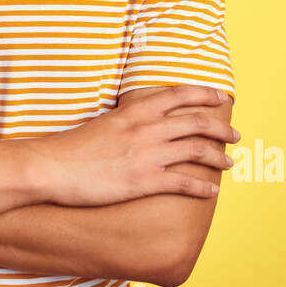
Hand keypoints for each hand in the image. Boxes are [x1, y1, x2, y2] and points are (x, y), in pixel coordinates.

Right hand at [33, 84, 238, 206]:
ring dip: (218, 157)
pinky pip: (183, 183)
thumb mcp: (103, 122)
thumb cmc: (71, 148)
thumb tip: (140, 119)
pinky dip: (202, 187)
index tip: (222, 97)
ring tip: (229, 163)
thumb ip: (127, 119)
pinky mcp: (143, 181)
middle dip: (221, 128)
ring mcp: (147, 155)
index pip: (179, 95)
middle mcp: (146, 129)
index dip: (205, 94)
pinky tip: (212, 192)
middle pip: (196, 122)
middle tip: (235, 135)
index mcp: (135, 111)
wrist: (50, 168)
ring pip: (196, 151)